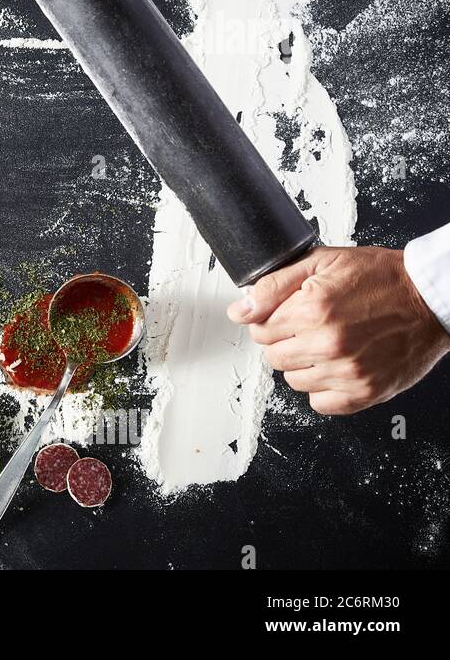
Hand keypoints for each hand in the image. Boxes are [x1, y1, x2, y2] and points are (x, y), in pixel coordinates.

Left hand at [226, 246, 449, 414]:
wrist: (429, 297)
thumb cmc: (379, 277)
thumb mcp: (320, 263)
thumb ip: (272, 286)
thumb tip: (239, 311)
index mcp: (313, 309)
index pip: (258, 330)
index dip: (270, 320)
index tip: (288, 315)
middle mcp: (328, 343)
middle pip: (273, 357)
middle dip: (285, 341)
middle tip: (310, 327)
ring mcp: (347, 372)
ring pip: (293, 381)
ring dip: (303, 365)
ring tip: (327, 344)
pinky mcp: (365, 393)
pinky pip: (320, 404)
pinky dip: (324, 389)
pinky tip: (336, 366)